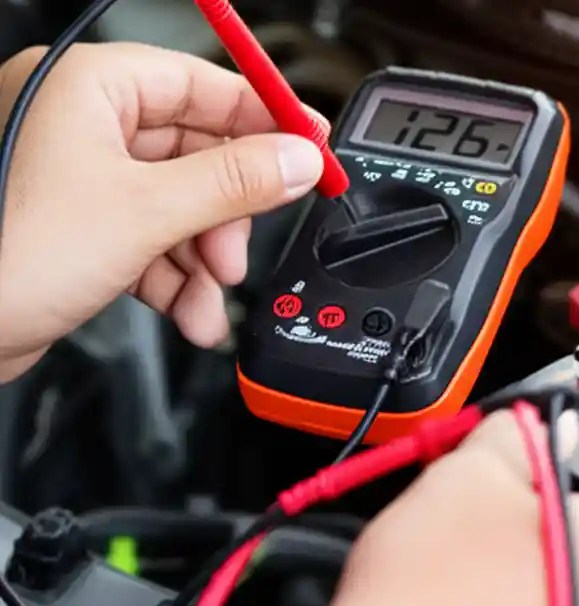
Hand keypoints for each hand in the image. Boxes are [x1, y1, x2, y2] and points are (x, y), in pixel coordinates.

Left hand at [0, 42, 324, 379]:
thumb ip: (235, 182)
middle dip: (228, 216)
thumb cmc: (3, 254)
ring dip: (205, 259)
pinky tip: (186, 310)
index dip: (266, 120)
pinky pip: (151, 238)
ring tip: (208, 298)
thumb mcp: (146, 213)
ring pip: (180, 205)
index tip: (311, 149)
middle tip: (243, 248)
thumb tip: (297, 159)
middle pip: (198, 153)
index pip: (204, 84)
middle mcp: (80, 123)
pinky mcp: (77, 227)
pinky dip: (176, 277)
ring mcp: (77, 177)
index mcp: (87, 88)